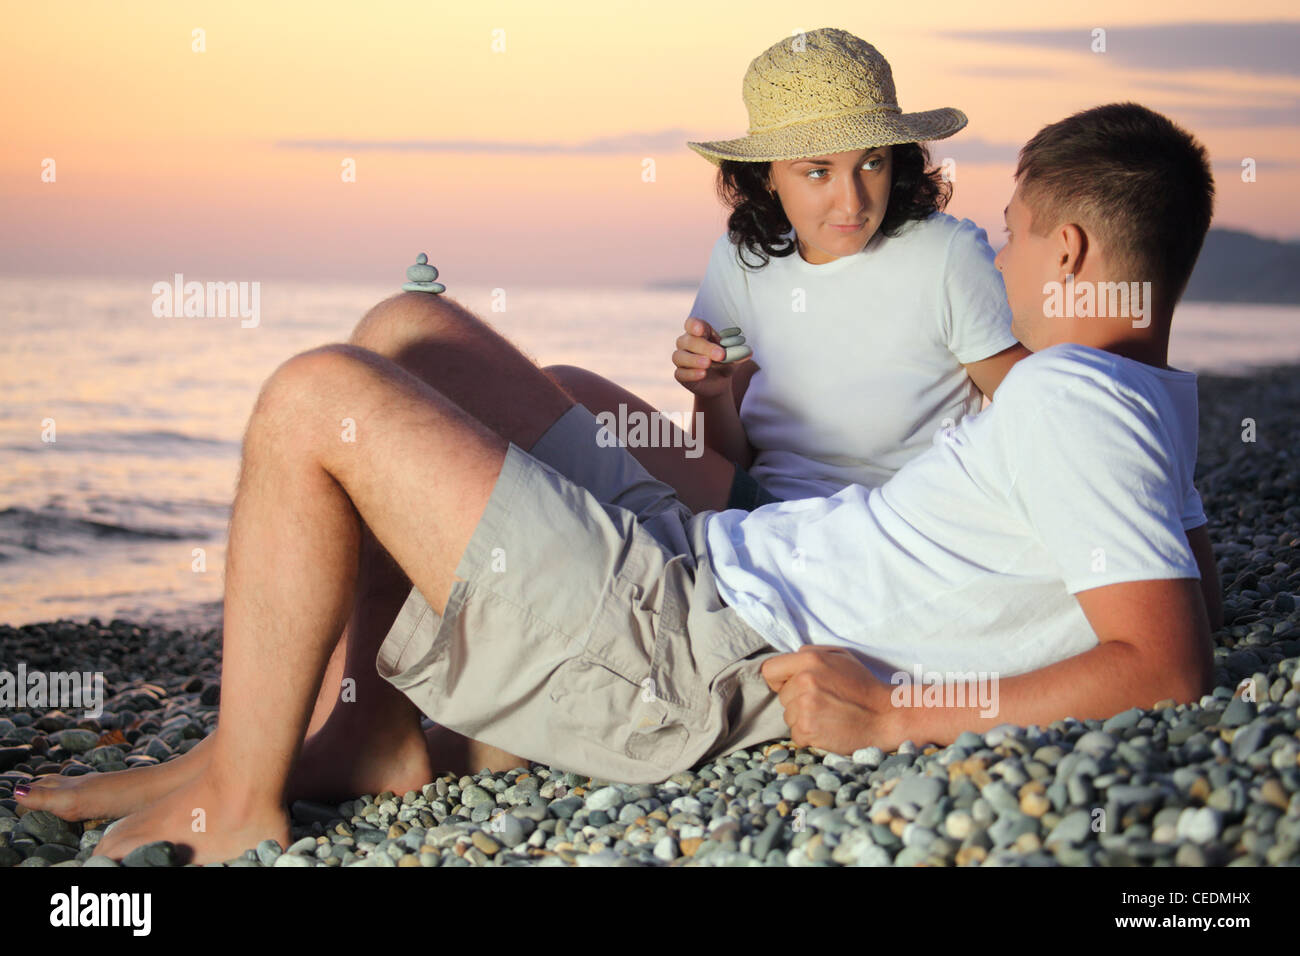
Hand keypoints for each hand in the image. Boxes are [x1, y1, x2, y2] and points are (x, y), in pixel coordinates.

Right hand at [674, 317, 750, 399]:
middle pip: (688, 341)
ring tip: (707, 363)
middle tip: (720, 354)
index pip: (691, 324)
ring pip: (679, 356)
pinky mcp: (680, 375)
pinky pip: (680, 373)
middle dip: (704, 347)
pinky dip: (691, 373)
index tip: (701, 330)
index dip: (694, 326)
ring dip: (694, 359)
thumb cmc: (725, 362)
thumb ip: (738, 353)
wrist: (720, 382)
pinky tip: (702, 374)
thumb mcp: (734, 356)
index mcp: (698, 332)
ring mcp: (681, 359)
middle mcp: (686, 343)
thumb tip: (748, 352)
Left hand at [760, 645, 900, 753]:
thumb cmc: (863, 686)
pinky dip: (808, 735)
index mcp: (809, 659)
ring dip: (803, 718)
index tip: (792, 686)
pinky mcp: (807, 729)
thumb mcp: (841, 657)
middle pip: (781, 696)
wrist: (886, 716)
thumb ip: (811, 653)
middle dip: (796, 700)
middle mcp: (803, 681)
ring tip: (828, 716)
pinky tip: (828, 729)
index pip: (770, 670)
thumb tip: (789, 660)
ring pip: (787, 716)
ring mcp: (804, 706)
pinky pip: (795, 734)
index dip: (780, 680)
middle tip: (823, 702)